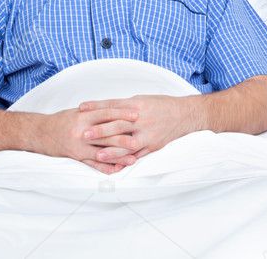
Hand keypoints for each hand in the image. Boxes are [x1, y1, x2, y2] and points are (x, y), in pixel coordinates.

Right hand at [37, 107, 140, 173]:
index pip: (106, 113)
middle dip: (125, 136)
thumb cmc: (61, 120)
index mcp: (83, 116)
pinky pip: (93, 164)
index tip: (136, 114)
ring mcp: (79, 145)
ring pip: (102, 151)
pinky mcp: (76, 156)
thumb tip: (116, 110)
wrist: (40, 132)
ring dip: (119, 156)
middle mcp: (82, 130)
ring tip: (133, 158)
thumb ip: (95, 112)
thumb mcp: (78, 112)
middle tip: (140, 138)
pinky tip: (117, 169)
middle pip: (107, 134)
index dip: (122, 113)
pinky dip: (106, 167)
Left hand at [78, 94, 202, 163]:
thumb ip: (124, 106)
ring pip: (127, 144)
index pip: (112, 105)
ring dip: (112, 150)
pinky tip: (116, 166)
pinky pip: (138, 155)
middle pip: (117, 125)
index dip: (96, 107)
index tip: (81, 108)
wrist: (185, 114)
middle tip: (84, 134)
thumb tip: (106, 110)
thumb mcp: (142, 100)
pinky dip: (126, 161)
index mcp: (137, 104)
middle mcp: (141, 119)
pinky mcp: (153, 145)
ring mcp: (148, 134)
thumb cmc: (162, 105)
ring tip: (97, 155)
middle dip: (100, 130)